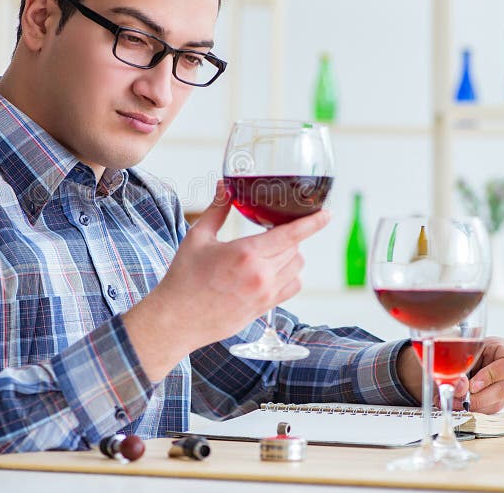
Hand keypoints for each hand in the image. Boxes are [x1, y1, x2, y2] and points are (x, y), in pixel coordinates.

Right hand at [123, 180, 329, 380]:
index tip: (326, 213)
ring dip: (290, 255)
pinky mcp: (263, 309)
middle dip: (288, 236)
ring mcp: (265, 294)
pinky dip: (289, 276)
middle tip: (271, 232)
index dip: (313, 222)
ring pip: (296, 268)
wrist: (177, 318)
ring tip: (270, 251)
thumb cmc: (183, 277)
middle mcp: (261, 274)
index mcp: (246, 252)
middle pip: (295, 249)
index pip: (291, 234)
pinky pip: (291, 288)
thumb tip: (224, 186)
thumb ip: (217, 209)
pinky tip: (273, 271)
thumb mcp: (198, 237)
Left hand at [398, 336, 503, 413]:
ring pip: (496, 403)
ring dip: (473, 406)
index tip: (472, 384)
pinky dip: (472, 409)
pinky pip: (489, 410)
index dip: (490, 376)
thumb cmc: (465, 347)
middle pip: (503, 390)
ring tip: (454, 402)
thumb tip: (461, 384)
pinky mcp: (499, 400)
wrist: (465, 354)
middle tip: (459, 398)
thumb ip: (460, 363)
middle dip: (478, 398)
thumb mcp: (461, 348)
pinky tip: (457, 405)